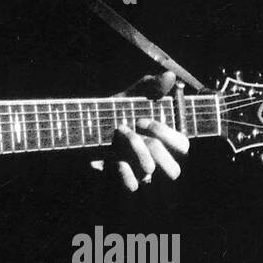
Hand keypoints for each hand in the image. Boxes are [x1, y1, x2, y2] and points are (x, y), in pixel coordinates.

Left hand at [91, 69, 189, 192]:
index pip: (183, 146)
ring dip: (134, 152)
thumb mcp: (128, 99)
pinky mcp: (120, 184)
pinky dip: (121, 171)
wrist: (79, 132)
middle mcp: (156, 166)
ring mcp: (139, 178)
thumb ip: (150, 87)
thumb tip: (170, 75)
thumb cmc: (110, 116)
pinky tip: (111, 159)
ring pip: (151, 174)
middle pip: (174, 170)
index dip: (165, 133)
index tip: (140, 119)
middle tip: (131, 130)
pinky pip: (131, 187)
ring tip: (117, 136)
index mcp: (164, 146)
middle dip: (153, 146)